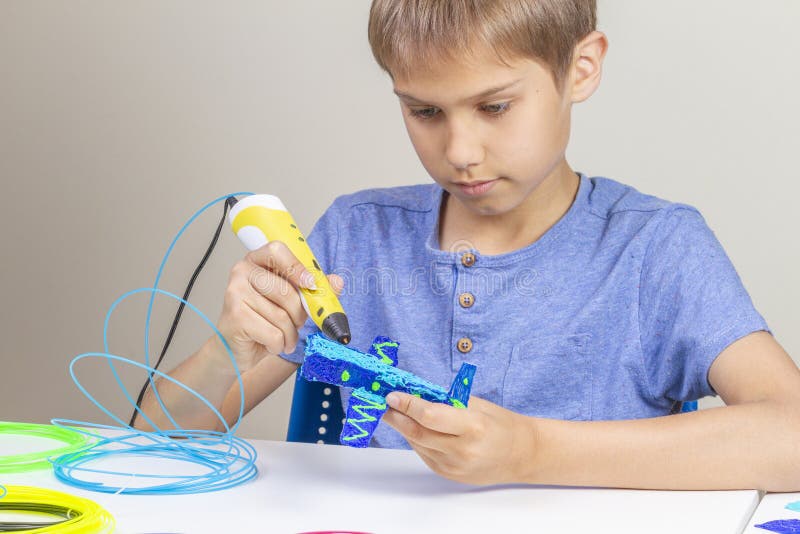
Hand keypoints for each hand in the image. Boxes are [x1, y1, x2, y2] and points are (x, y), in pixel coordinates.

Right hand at [214, 241, 343, 371]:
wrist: (237, 348)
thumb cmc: (264, 320)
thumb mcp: (293, 301)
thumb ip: (314, 290)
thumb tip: (337, 282)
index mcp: (257, 260)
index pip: (277, 251)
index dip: (297, 268)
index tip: (311, 284)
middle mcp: (242, 272)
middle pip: (286, 291)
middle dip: (299, 314)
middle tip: (296, 323)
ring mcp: (235, 293)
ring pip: (282, 316)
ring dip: (290, 334)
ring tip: (283, 337)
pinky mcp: (235, 317)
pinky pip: (274, 334)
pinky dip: (280, 345)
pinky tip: (271, 344)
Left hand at [383, 392, 535, 484]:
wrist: (521, 455)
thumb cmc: (500, 424)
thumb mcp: (477, 404)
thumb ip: (447, 401)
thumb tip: (416, 392)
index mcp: (473, 427)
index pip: (430, 416)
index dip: (407, 405)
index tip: (392, 395)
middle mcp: (462, 450)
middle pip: (417, 432)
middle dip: (396, 417)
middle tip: (383, 404)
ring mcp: (454, 466)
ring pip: (418, 444)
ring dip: (403, 427)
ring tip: (394, 412)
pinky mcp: (449, 475)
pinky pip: (425, 454)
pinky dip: (416, 440)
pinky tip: (414, 428)